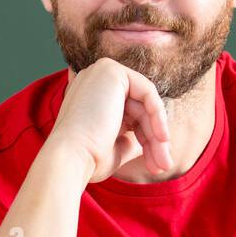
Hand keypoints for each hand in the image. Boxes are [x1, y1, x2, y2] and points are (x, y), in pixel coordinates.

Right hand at [51, 60, 172, 185]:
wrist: (71, 158)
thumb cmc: (88, 159)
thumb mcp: (115, 148)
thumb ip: (130, 139)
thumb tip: (150, 142)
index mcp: (90, 99)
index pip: (129, 114)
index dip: (145, 138)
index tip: (156, 165)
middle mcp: (93, 82)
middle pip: (139, 108)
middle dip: (154, 139)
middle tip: (163, 166)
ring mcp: (100, 73)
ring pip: (145, 103)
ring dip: (157, 134)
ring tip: (164, 162)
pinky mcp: (110, 70)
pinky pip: (147, 91)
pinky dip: (158, 115)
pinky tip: (162, 138)